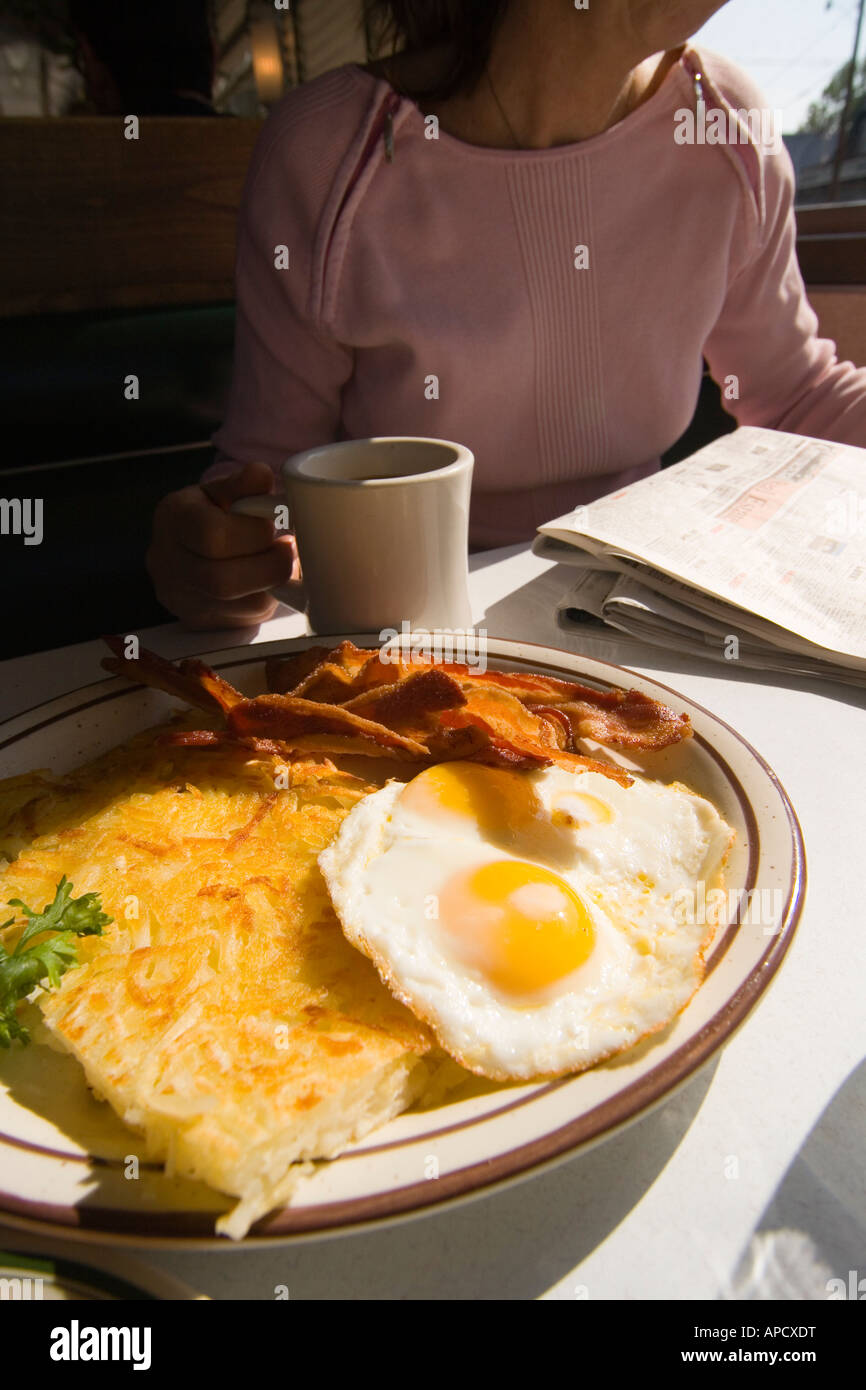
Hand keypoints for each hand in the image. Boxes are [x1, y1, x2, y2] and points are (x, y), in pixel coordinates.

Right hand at [146, 461, 297, 628]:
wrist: (187, 548)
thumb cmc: (211, 513)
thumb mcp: (223, 490)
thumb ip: (244, 484)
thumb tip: (261, 475)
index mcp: (173, 519)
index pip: (212, 535)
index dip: (254, 534)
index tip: (274, 526)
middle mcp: (168, 563)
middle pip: (222, 580)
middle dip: (270, 566)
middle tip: (288, 550)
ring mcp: (180, 598)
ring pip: (241, 605)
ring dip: (275, 585)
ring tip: (281, 562)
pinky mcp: (200, 621)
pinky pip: (245, 619)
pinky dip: (268, 600)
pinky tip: (269, 581)